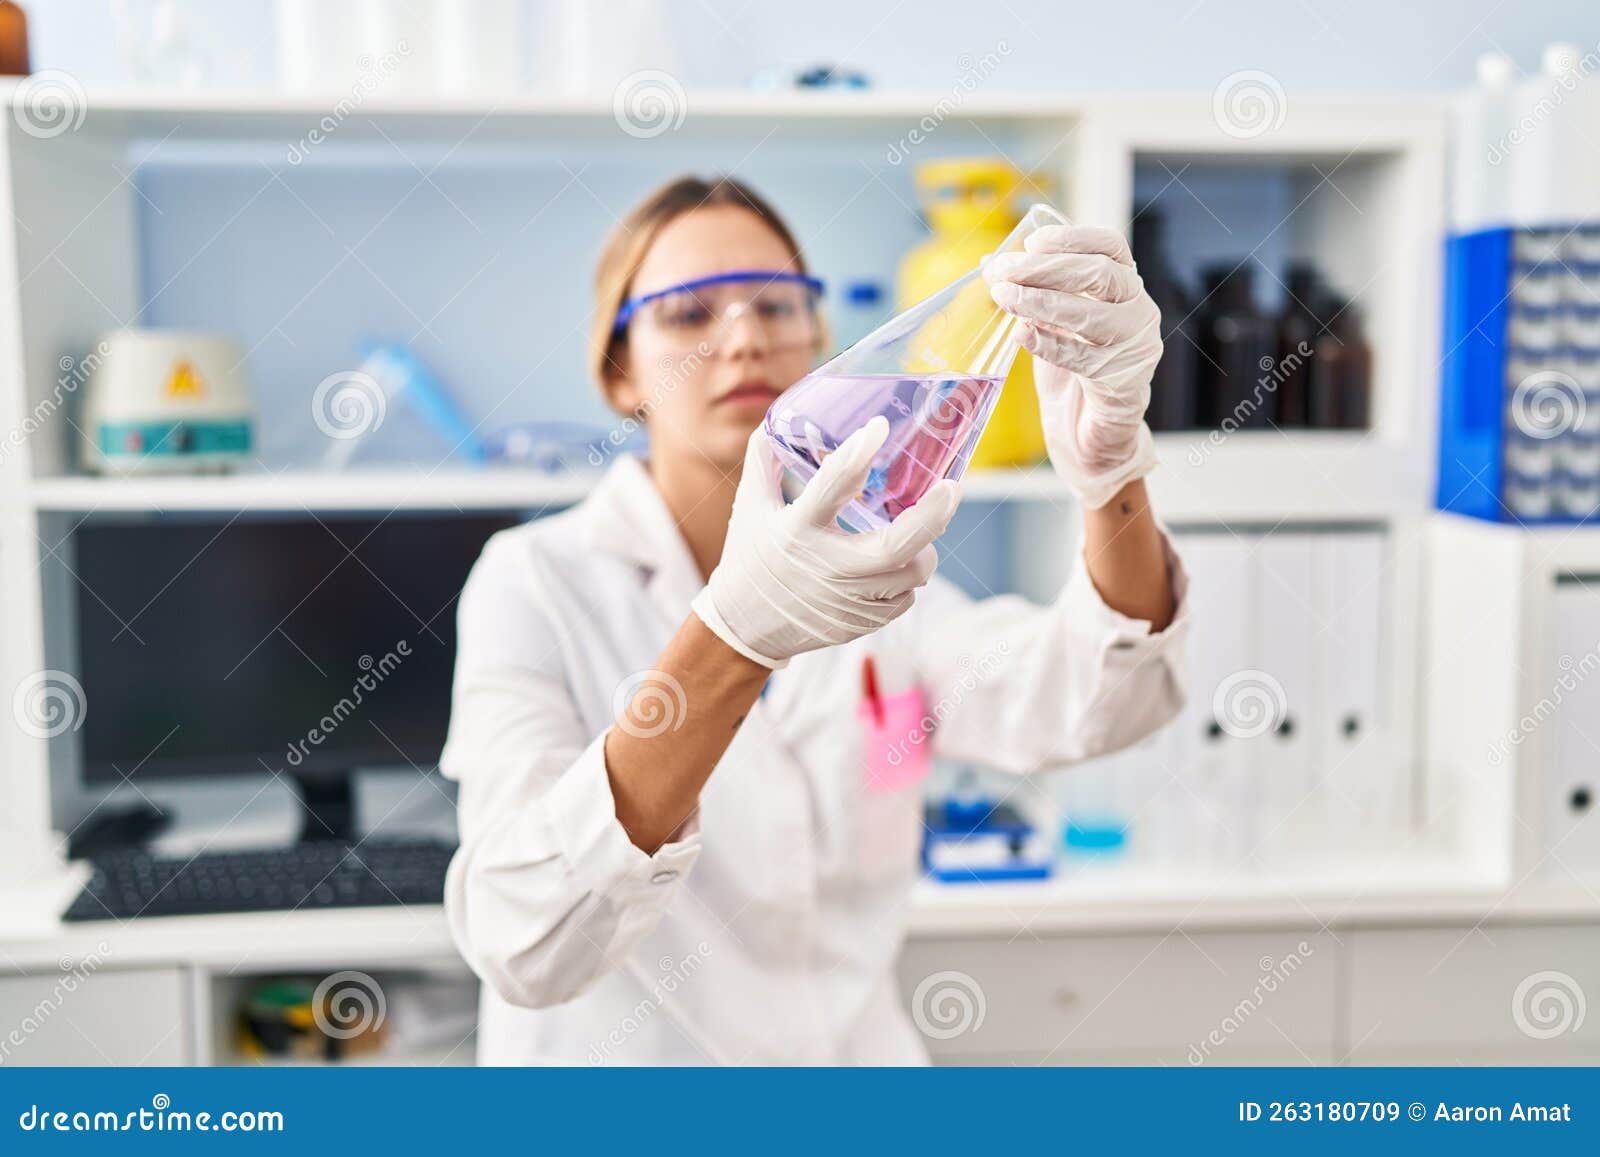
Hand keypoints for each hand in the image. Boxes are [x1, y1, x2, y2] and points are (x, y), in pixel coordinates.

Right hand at [691, 417, 959, 668]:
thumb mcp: (750, 506)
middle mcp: (827, 568)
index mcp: (797, 531)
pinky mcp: (861, 623)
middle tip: (952, 488)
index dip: (858, 454)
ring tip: (920, 529)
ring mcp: (848, 601)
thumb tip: (777, 416)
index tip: (878, 427)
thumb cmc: (750, 559)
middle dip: (932, 515)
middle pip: (897, 546)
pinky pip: (905, 598)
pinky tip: (897, 563)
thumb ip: (765, 460)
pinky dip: (907, 577)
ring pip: (911, 573)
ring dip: (923, 548)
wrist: (743, 629)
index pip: (832, 486)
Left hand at [984, 224, 1161, 508]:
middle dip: (1045, 270)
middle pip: (1099, 275)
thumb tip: (988, 263)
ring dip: (1040, 303)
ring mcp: (1136, 347)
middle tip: (1003, 271)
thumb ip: (1032, 291)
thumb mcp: (1054, 321)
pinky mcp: (1123, 382)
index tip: (1033, 241)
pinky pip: (1081, 359)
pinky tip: (1020, 333)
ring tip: (1003, 297)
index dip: (1073, 238)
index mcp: (1126, 287)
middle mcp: (1139, 310)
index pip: (1110, 247)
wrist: (1093, 427)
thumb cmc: (1075, 365)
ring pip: (1090, 316)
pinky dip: (1047, 344)